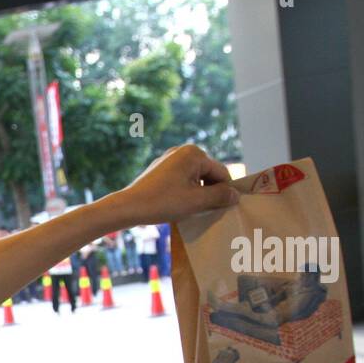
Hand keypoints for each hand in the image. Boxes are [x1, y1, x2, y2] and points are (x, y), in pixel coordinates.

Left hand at [108, 144, 239, 226]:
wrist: (127, 207)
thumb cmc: (163, 203)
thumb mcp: (197, 201)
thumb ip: (220, 196)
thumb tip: (236, 195)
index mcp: (194, 153)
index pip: (221, 173)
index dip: (225, 192)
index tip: (225, 208)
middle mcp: (182, 151)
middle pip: (208, 174)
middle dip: (210, 192)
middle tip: (207, 211)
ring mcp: (169, 159)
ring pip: (195, 178)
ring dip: (198, 193)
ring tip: (192, 210)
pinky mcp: (159, 170)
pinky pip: (181, 180)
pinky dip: (185, 192)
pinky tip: (179, 206)